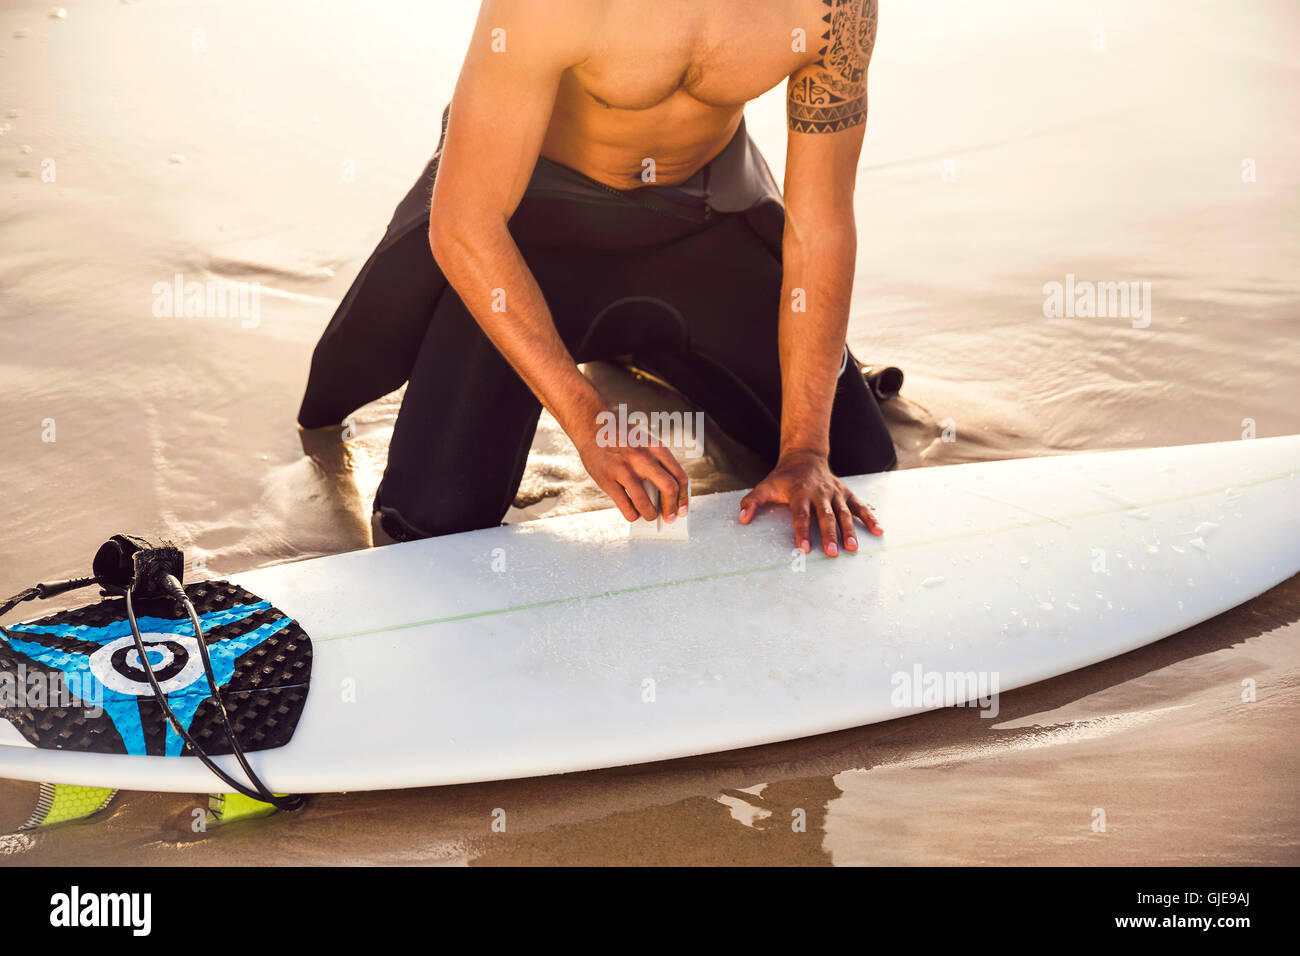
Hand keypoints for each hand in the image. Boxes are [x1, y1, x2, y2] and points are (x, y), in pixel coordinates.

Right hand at [574, 422, 688, 522]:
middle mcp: (643, 458)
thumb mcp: (645, 441)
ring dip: (650, 515)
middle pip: (669, 489)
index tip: (682, 509)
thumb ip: (658, 462)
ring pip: (646, 503)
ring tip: (649, 516)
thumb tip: (669, 492)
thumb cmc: (621, 437)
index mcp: (656, 448)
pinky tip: (632, 513)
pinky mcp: (607, 480)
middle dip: (671, 509)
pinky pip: (625, 506)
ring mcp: (624, 469)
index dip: (684, 497)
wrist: (591, 427)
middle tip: (669, 518)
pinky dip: (632, 515)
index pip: (680, 476)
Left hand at [738, 450, 881, 554]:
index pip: (800, 514)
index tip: (803, 548)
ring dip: (849, 530)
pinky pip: (859, 506)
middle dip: (829, 534)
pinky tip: (878, 531)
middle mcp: (820, 492)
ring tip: (852, 548)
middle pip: (825, 515)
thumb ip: (752, 501)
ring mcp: (835, 492)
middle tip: (832, 553)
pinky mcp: (846, 493)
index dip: (802, 531)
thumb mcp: (766, 486)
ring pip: (844, 512)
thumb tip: (741, 519)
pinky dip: (869, 517)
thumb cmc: (784, 477)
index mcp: (800, 492)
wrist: (805, 457)